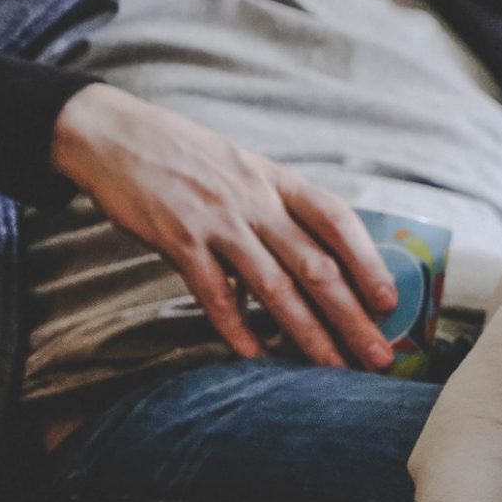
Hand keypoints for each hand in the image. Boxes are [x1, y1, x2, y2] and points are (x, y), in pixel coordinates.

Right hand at [51, 84, 397, 368]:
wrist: (111, 133)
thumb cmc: (186, 157)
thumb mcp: (246, 168)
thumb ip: (282, 208)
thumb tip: (324, 259)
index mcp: (278, 180)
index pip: (337, 221)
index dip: (368, 262)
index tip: (390, 300)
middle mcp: (255, 200)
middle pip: (315, 265)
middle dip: (352, 316)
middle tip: (378, 356)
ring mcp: (217, 221)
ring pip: (274, 287)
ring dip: (308, 334)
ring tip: (333, 368)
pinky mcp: (177, 240)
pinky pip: (215, 294)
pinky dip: (237, 328)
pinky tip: (255, 357)